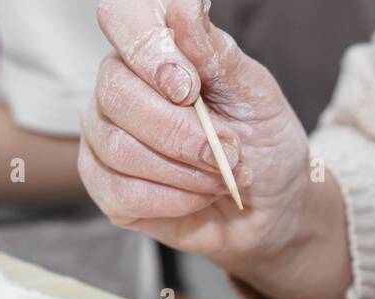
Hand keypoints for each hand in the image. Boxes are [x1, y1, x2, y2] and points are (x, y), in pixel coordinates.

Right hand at [80, 0, 311, 270]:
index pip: (121, 17)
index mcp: (154, 47)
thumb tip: (186, 6)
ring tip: (220, 176)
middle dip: (181, 132)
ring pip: (118, 148)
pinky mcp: (105, 187)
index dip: (148, 50)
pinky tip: (199, 197)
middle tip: (228, 151)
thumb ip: (216, 53)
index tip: (190, 88)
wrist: (270, 204)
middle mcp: (119, 84)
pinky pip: (122, 193)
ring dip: (184, 171)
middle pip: (115, 92)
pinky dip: (174, 200)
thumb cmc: (262, 140)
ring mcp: (104, 136)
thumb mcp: (254, 93)